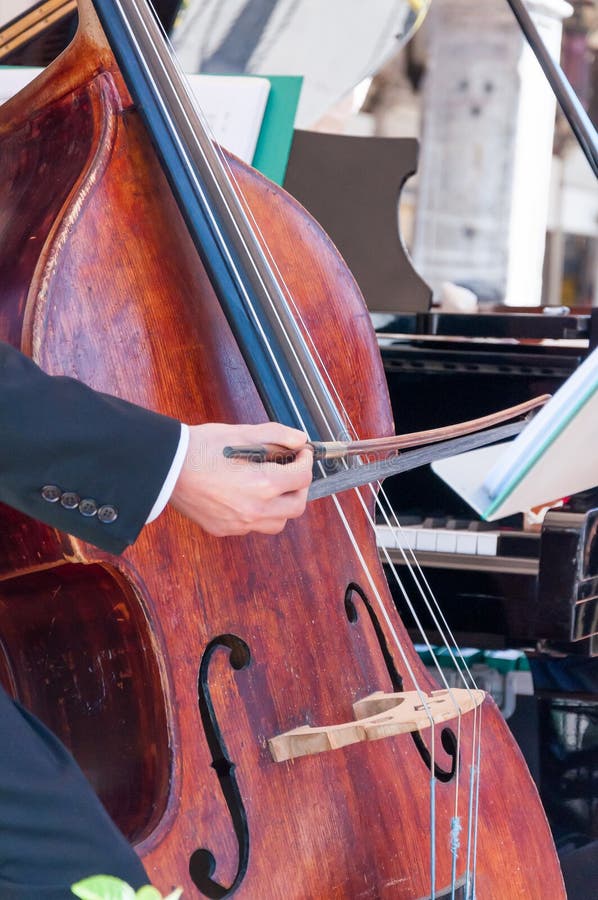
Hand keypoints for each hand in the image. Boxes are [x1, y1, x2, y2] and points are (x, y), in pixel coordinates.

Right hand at [169, 422, 312, 535]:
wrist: (165, 467)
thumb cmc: (200, 448)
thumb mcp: (241, 433)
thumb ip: (276, 436)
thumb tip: (300, 440)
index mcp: (262, 484)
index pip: (302, 478)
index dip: (306, 462)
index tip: (301, 454)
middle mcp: (254, 509)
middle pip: (297, 506)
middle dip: (300, 486)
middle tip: (293, 471)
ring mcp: (239, 523)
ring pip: (277, 523)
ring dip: (282, 505)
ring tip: (273, 487)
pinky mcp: (224, 529)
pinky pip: (252, 527)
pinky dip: (259, 513)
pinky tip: (248, 495)